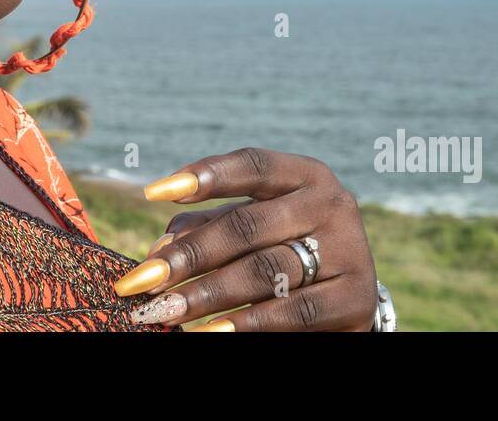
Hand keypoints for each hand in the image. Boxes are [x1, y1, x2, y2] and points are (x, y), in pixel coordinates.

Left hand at [113, 147, 378, 330]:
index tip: (152, 192)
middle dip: (189, 254)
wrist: (348, 297)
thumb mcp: (254, 228)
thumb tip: (159, 248)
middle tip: (143, 278)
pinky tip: (208, 332)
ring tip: (162, 310)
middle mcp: (331, 205)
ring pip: (264, 270)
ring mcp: (348, 251)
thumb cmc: (287, 248)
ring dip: (206, 293)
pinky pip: (291, 311)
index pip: (253, 165)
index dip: (205, 176)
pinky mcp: (354, 299)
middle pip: (248, 225)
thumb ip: (210, 227)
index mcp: (306, 175)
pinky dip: (245, 322)